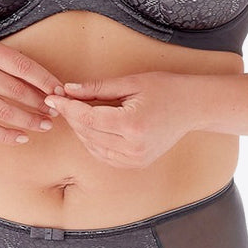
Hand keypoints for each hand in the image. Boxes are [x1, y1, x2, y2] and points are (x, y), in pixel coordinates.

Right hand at [0, 37, 61, 144]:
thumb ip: (5, 60)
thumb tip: (43, 79)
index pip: (23, 66)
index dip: (46, 81)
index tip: (60, 91)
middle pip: (16, 91)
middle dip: (41, 103)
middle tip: (57, 111)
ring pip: (4, 112)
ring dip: (29, 121)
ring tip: (45, 125)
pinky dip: (7, 135)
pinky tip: (22, 138)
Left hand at [44, 71, 198, 168]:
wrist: (193, 107)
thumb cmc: (165, 89)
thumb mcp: (131, 83)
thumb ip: (97, 88)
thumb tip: (68, 90)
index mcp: (131, 125)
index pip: (87, 119)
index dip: (67, 108)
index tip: (54, 97)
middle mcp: (132, 147)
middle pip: (87, 133)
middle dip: (71, 116)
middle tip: (61, 99)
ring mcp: (135, 159)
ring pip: (92, 146)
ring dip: (80, 129)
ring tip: (75, 109)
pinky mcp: (136, 164)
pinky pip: (104, 155)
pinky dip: (92, 141)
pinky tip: (90, 125)